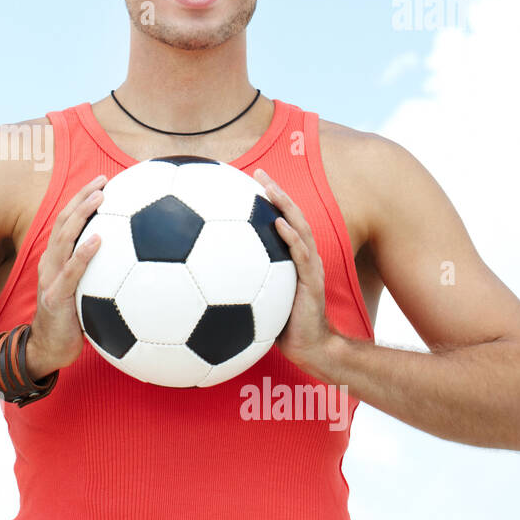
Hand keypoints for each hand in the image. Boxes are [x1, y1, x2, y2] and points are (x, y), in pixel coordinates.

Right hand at [27, 175, 106, 378]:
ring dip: (82, 214)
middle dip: (82, 197)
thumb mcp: (82, 293)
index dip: (81, 199)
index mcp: (56, 260)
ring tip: (100, 198)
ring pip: (64, 238)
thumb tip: (131, 263)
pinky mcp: (56, 297)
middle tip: (103, 180)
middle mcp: (50, 263)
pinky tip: (99, 240)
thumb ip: (96, 274)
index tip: (102, 181)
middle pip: (63, 221)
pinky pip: (72, 271)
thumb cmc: (71, 322)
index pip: (66, 221)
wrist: (47, 351)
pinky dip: (84, 253)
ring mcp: (51, 278)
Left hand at [252, 168, 335, 377]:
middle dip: (278, 192)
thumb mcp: (258, 299)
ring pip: (300, 229)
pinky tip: (277, 223)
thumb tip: (208, 274)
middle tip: (260, 172)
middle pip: (293, 217)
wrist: (309, 348)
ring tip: (270, 188)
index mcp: (292, 259)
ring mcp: (310, 268)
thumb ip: (243, 281)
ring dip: (285, 206)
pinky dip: (290, 237)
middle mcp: (304, 258)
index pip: (282, 222)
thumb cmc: (281, 326)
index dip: (270, 200)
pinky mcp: (311, 283)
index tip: (251, 180)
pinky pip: (301, 256)